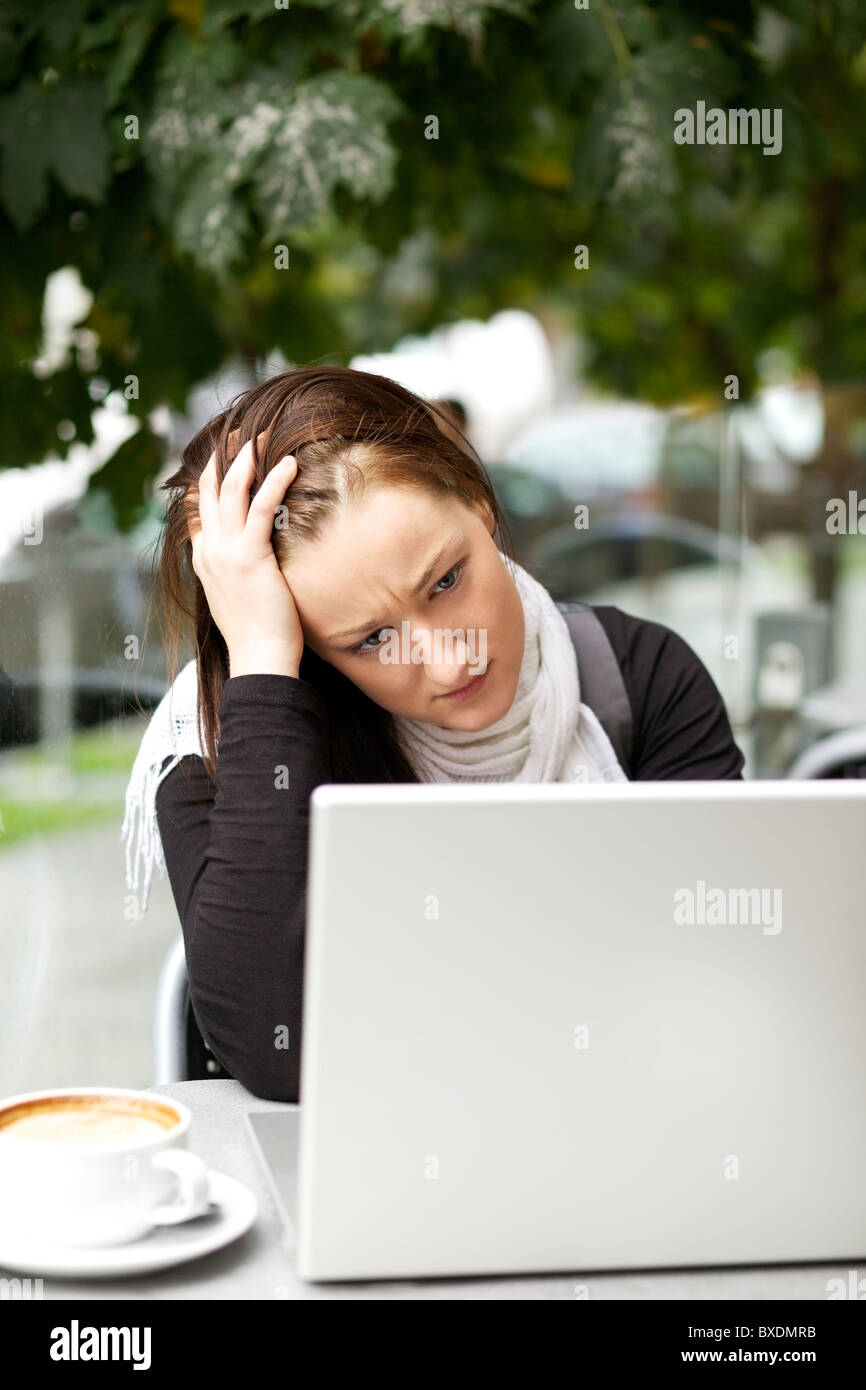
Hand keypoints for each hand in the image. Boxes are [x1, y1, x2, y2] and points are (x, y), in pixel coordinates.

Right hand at [188, 431, 304, 677]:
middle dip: (224, 455)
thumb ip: (239, 569)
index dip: (210, 475)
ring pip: (231, 490)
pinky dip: (274, 481)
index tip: (226, 453)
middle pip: (210, 488)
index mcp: (204, 558)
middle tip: (242, 430)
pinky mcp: (250, 557)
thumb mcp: (239, 595)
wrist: (259, 661)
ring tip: (265, 435)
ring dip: (247, 457)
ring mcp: (225, 552)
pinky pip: (260, 508)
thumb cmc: (258, 634)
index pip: (200, 504)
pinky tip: (290, 463)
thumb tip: (254, 556)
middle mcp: (209, 550)